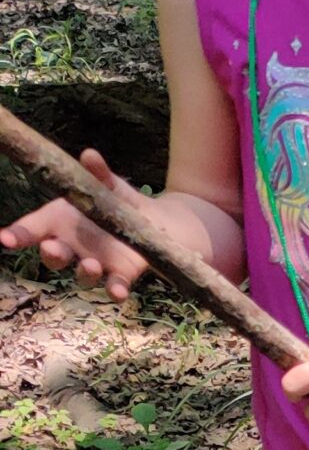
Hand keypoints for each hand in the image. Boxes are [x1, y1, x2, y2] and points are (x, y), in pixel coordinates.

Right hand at [0, 150, 147, 299]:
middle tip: (50, 248)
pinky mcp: (120, 274)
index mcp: (58, 220)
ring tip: (91, 265)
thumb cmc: (116, 197)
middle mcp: (72, 246)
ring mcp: (95, 263)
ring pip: (83, 274)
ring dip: (85, 272)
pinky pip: (115, 285)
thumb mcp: (107, 182)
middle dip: (51, 254)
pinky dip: (115, 290)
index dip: (17, 234)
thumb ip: (98, 173)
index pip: (32, 229)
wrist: (152, 218)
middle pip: (54, 256)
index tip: (4, 239)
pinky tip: (117, 293)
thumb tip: (90, 156)